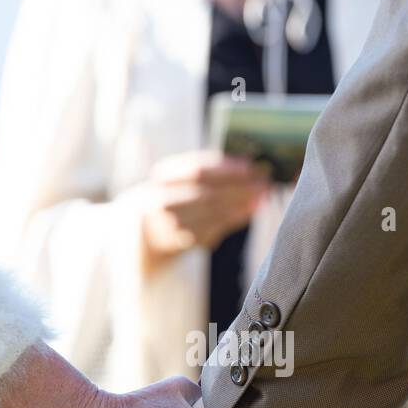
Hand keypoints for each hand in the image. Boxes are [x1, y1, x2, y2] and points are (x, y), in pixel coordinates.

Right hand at [141, 151, 267, 270]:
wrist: (142, 228)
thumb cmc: (174, 194)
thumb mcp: (181, 176)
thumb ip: (211, 170)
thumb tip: (250, 165)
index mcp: (165, 176)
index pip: (198, 170)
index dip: (228, 169)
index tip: (251, 166)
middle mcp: (163, 200)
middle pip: (208, 194)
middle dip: (240, 188)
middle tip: (264, 184)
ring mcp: (170, 225)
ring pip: (212, 214)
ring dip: (240, 205)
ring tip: (262, 197)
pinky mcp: (180, 243)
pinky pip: (212, 230)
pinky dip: (233, 220)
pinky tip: (249, 212)